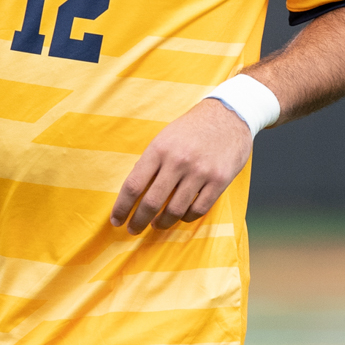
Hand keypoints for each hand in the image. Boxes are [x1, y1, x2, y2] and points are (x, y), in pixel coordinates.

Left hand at [111, 99, 251, 234]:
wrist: (228, 115)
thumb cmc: (191, 129)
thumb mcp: (165, 138)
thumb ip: (150, 163)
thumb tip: (133, 192)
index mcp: (159, 149)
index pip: (133, 185)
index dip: (122, 207)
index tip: (116, 220)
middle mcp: (178, 161)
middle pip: (151, 202)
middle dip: (138, 221)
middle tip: (133, 230)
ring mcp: (200, 172)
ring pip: (175, 210)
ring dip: (162, 223)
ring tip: (157, 224)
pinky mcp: (219, 180)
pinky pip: (198, 209)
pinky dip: (186, 218)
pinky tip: (181, 216)